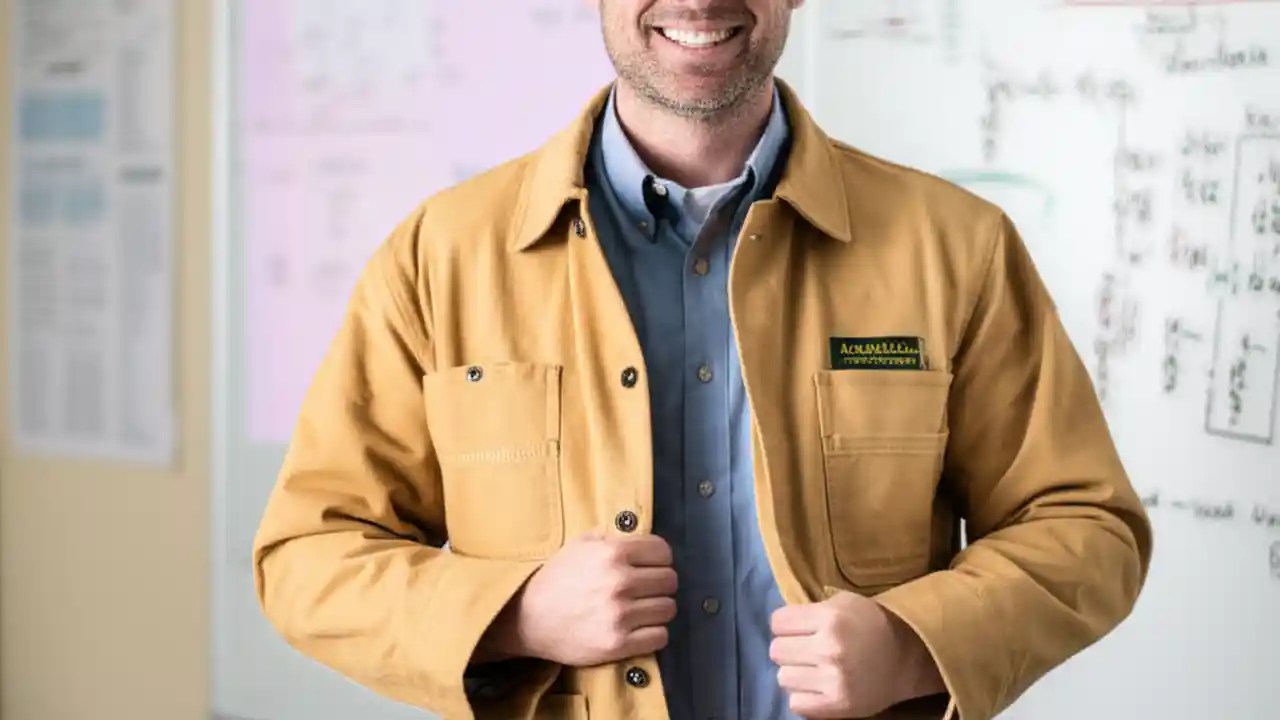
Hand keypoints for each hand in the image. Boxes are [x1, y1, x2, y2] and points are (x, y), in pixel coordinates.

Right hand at [481, 527, 677, 666]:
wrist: (526, 617)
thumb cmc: (555, 578)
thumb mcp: (578, 544)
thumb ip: (610, 537)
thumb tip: (637, 535)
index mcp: (613, 552)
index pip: (663, 552)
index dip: (660, 559)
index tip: (652, 566)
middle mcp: (620, 582)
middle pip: (670, 581)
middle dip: (660, 584)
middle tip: (646, 590)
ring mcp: (620, 615)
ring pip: (668, 609)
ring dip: (658, 610)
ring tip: (642, 610)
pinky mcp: (618, 644)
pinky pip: (660, 637)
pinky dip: (654, 633)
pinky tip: (640, 629)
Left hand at [770, 590, 942, 718]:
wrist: (906, 658)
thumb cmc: (871, 624)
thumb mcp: (844, 603)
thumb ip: (811, 610)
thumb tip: (780, 624)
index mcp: (830, 618)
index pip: (778, 622)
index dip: (786, 625)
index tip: (798, 629)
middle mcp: (830, 648)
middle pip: (777, 650)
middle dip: (790, 649)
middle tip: (807, 650)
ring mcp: (833, 679)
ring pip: (783, 677)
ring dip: (796, 674)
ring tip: (815, 669)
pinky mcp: (838, 705)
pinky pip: (796, 703)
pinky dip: (804, 697)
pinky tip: (819, 687)